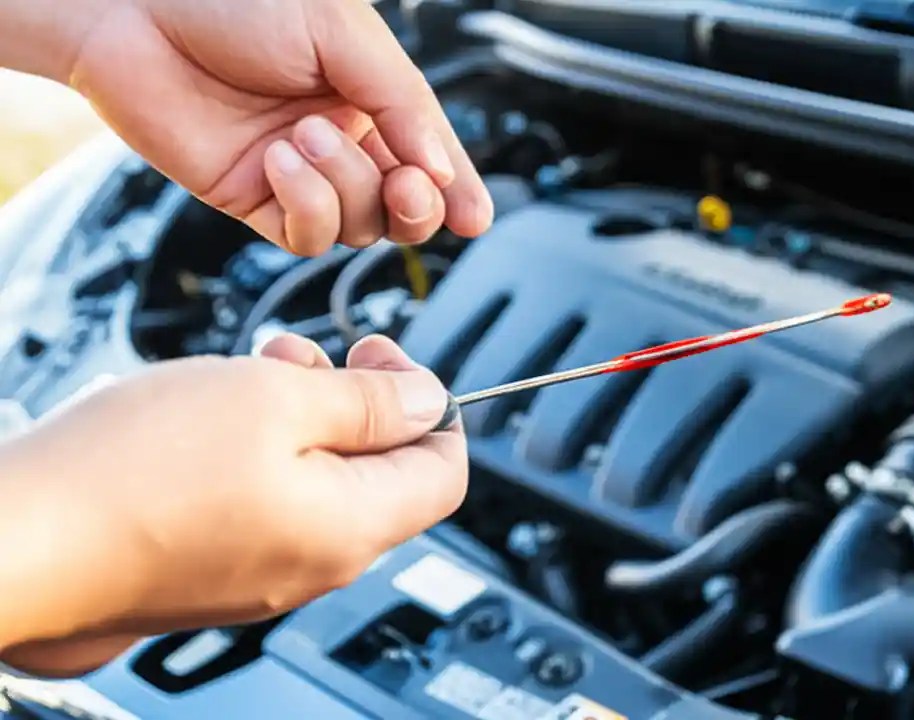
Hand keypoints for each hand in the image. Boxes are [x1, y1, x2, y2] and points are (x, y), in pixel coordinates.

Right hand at [0, 335, 465, 676]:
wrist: (20, 541)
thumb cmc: (134, 472)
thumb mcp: (274, 398)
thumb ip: (368, 402)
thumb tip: (430, 402)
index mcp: (353, 528)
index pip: (445, 472)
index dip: (431, 404)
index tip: (385, 358)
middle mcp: (317, 565)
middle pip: (383, 476)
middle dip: (357, 401)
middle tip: (310, 354)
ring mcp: (263, 575)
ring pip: (320, 485)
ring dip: (302, 418)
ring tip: (251, 374)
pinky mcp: (213, 572)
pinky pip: (267, 507)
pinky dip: (260, 454)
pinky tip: (213, 418)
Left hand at [66, 0, 491, 252]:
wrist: (133, 7)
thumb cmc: (237, 1)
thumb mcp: (345, 36)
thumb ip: (404, 104)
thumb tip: (446, 176)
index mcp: (369, 96)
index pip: (428, 156)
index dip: (457, 191)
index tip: (475, 218)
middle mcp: (340, 140)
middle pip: (402, 209)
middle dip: (416, 206)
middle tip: (410, 185)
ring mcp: (297, 176)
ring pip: (359, 226)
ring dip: (346, 185)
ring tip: (303, 132)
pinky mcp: (250, 200)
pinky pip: (305, 237)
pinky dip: (307, 208)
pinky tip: (279, 160)